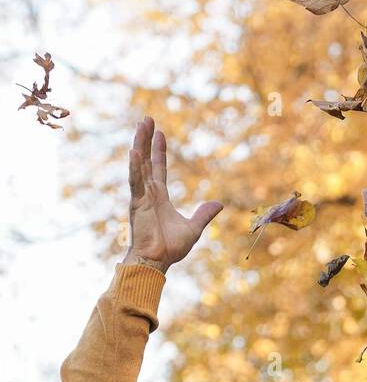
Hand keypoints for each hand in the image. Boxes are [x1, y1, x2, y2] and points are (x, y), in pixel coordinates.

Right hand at [122, 116, 222, 271]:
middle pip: (146, 160)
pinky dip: (134, 167)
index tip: (160, 133)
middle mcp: (148, 193)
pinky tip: (133, 151)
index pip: (158, 168)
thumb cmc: (170, 248)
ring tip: (141, 125)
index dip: (158, 150)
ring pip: (139, 165)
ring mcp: (141, 197)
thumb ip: (204, 214)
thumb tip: (219, 204)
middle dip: (146, 139)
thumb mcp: (193, 228)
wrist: (156, 262)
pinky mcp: (137, 204)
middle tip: (147, 119)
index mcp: (159, 197)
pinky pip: (135, 182)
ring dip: (139, 144)